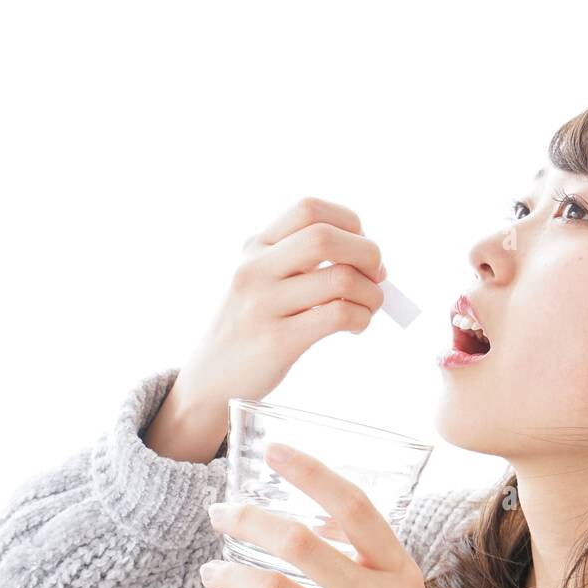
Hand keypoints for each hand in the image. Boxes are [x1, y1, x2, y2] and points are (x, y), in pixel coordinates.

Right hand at [144, 198, 385, 462]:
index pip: (309, 209)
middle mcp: (255, 269)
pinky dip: (361, 318)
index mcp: (255, 246)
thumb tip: (373, 263)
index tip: (360, 247)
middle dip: (368, 254)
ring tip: (369, 307)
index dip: (349, 222)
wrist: (210, 379)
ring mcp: (264, 305)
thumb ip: (304, 263)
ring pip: (339, 279)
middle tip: (377, 276)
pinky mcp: (277, 341)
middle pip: (326, 237)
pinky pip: (337, 316)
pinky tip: (356, 326)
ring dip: (371, 294)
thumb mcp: (262, 280)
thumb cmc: (251, 328)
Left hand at [200, 442, 476, 587]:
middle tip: (219, 513)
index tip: (275, 450)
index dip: (314, 474)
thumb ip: (365, 561)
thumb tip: (317, 521)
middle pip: (301, 544)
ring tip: (211, 572)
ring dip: (235, 577)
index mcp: (401, 573)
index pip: (356, 508)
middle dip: (249, 520)